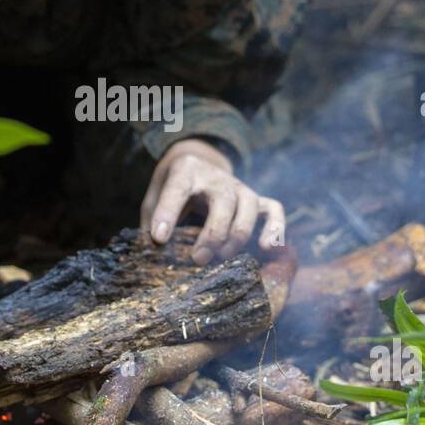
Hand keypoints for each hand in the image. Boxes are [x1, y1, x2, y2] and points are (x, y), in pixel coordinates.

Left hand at [139, 138, 284, 264]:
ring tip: (222, 257)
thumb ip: (150, 222)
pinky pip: (274, 210)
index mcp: (186, 170)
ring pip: (249, 208)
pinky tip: (267, 248)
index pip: (178, 189)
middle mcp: (217, 176)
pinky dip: (276, 228)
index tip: (159, 239)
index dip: (168, 214)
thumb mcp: (153, 199)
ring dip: (237, 237)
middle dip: (212, 235)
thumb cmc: (171, 190)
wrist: (196, 164)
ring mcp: (240, 187)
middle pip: (223, 203)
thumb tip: (148, 257)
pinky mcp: (256, 199)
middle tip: (197, 259)